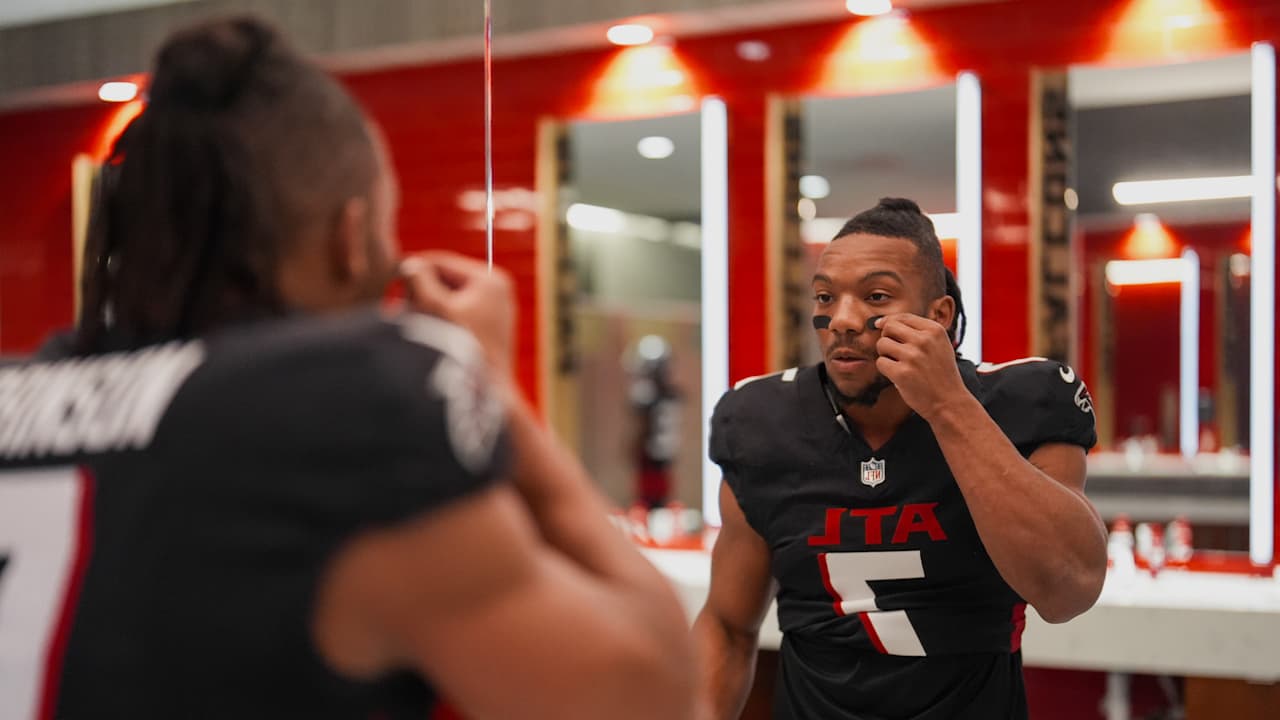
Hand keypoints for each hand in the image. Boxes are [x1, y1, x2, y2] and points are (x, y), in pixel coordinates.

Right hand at [399, 252, 514, 378]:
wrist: (485, 396)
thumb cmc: (459, 350)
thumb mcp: (433, 307)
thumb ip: (419, 280)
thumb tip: (409, 264)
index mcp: (490, 280)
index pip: (442, 261)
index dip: (413, 269)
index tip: (388, 278)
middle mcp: (498, 292)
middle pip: (446, 280)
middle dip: (421, 292)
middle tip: (401, 305)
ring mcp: (496, 312)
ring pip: (450, 299)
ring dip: (427, 308)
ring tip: (413, 322)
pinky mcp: (489, 331)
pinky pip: (457, 316)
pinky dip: (439, 322)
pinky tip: (425, 335)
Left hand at [873, 313, 968, 419]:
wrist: (949, 402)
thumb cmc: (940, 373)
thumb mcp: (939, 345)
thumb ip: (917, 331)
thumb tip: (881, 321)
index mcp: (935, 330)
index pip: (903, 317)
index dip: (890, 323)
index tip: (887, 331)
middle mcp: (924, 340)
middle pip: (889, 327)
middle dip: (887, 338)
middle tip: (895, 352)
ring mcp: (913, 356)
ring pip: (882, 344)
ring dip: (885, 354)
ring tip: (899, 364)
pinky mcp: (902, 373)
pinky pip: (880, 362)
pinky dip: (885, 369)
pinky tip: (898, 375)